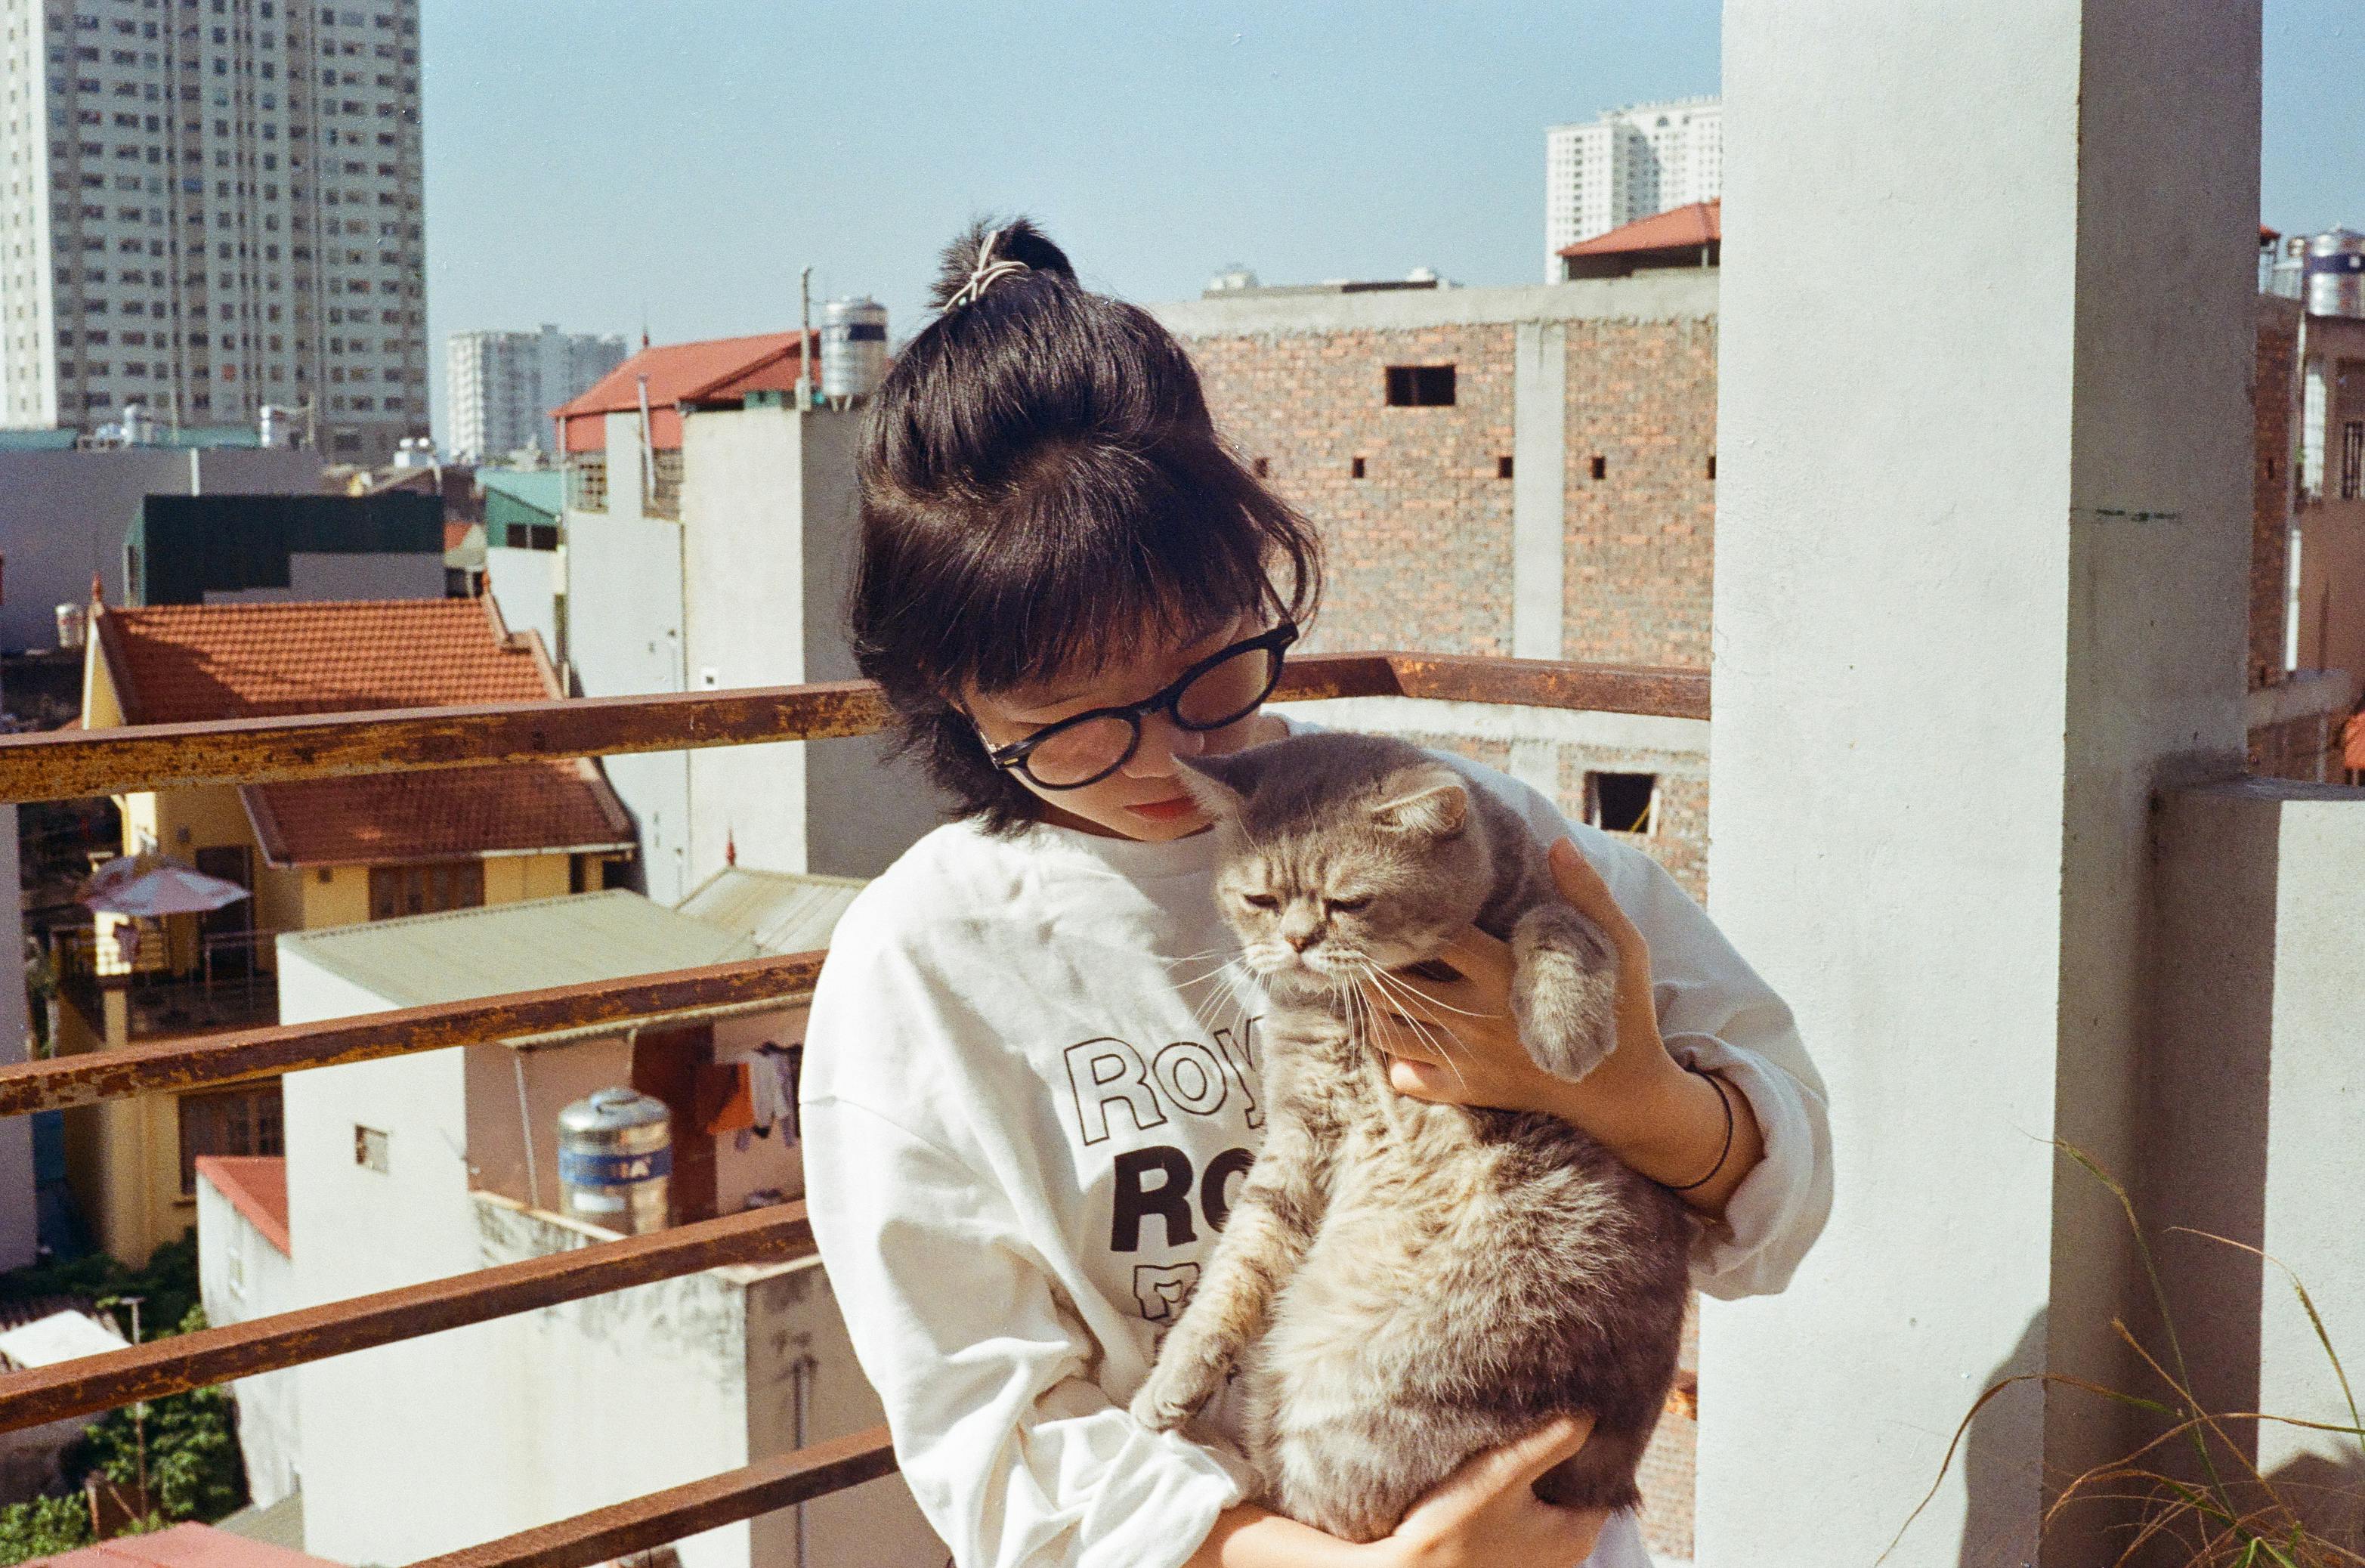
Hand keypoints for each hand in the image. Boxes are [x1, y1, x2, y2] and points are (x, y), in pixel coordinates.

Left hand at [1357, 839, 1669, 1117]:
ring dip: (1382, 1009)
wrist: (1627, 1092)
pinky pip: (1405, 1077)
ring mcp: (1467, 1058)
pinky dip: (1397, 1059)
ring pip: (1387, 1032)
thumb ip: (1586, 892)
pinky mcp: (1468, 1091)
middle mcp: (1475, 1016)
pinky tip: (1413, 1039)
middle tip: (1384, 949)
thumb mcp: (1619, 944)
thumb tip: (1558, 842)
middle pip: (1393, 984)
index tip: (1410, 908)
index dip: (1413, 919)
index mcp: (1503, 973)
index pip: (1432, 937)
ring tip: (1394, 988)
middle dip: (1381, 964)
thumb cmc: (1623, 1009)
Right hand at [1363, 1415, 1608, 1567]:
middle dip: (1559, 1453)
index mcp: (1576, 1535)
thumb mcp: (1504, 1471)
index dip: (1592, 1442)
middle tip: (1539, 1414)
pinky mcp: (1505, 1550)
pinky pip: (1523, 1509)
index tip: (1572, 1409)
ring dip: (1532, 1468)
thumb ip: (1555, 1439)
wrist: (1401, 1567)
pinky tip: (1494, 1467)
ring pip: (1545, 1496)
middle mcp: (1562, 1551)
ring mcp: (1533, 1553)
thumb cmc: (1452, 1528)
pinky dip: (1514, 1488)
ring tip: (1512, 1437)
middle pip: (1574, 1486)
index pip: (1604, 1478)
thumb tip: (1591, 1411)